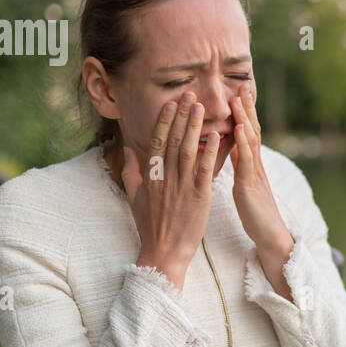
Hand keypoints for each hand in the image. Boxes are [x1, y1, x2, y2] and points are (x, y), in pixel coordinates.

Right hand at [123, 92, 219, 291]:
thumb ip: (131, 172)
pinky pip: (206, 170)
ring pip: (188, 150)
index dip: (165, 121)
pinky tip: (218, 136)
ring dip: (195, 127)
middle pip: (173, 140)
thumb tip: (127, 150)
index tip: (171, 103)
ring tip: (202, 107)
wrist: (164, 251)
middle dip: (182, 116)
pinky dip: (211, 152)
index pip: (157, 142)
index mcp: (151, 176)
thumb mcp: (134, 197)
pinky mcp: (199, 197)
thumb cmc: (150, 226)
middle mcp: (165, 178)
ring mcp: (182, 186)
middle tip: (190, 95)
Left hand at [229, 85, 294, 298]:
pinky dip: (243, 143)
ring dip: (245, 117)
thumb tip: (231, 146)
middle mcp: (255, 164)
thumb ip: (239, 164)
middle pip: (252, 129)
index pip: (247, 132)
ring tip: (239, 98)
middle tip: (243, 84)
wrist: (269, 235)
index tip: (238, 91)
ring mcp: (254, 173)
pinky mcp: (250, 185)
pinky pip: (246, 161)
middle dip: (247, 107)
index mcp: (250, 165)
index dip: (243, 112)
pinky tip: (239, 129)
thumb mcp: (244, 184)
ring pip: (251, 141)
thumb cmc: (255, 212)